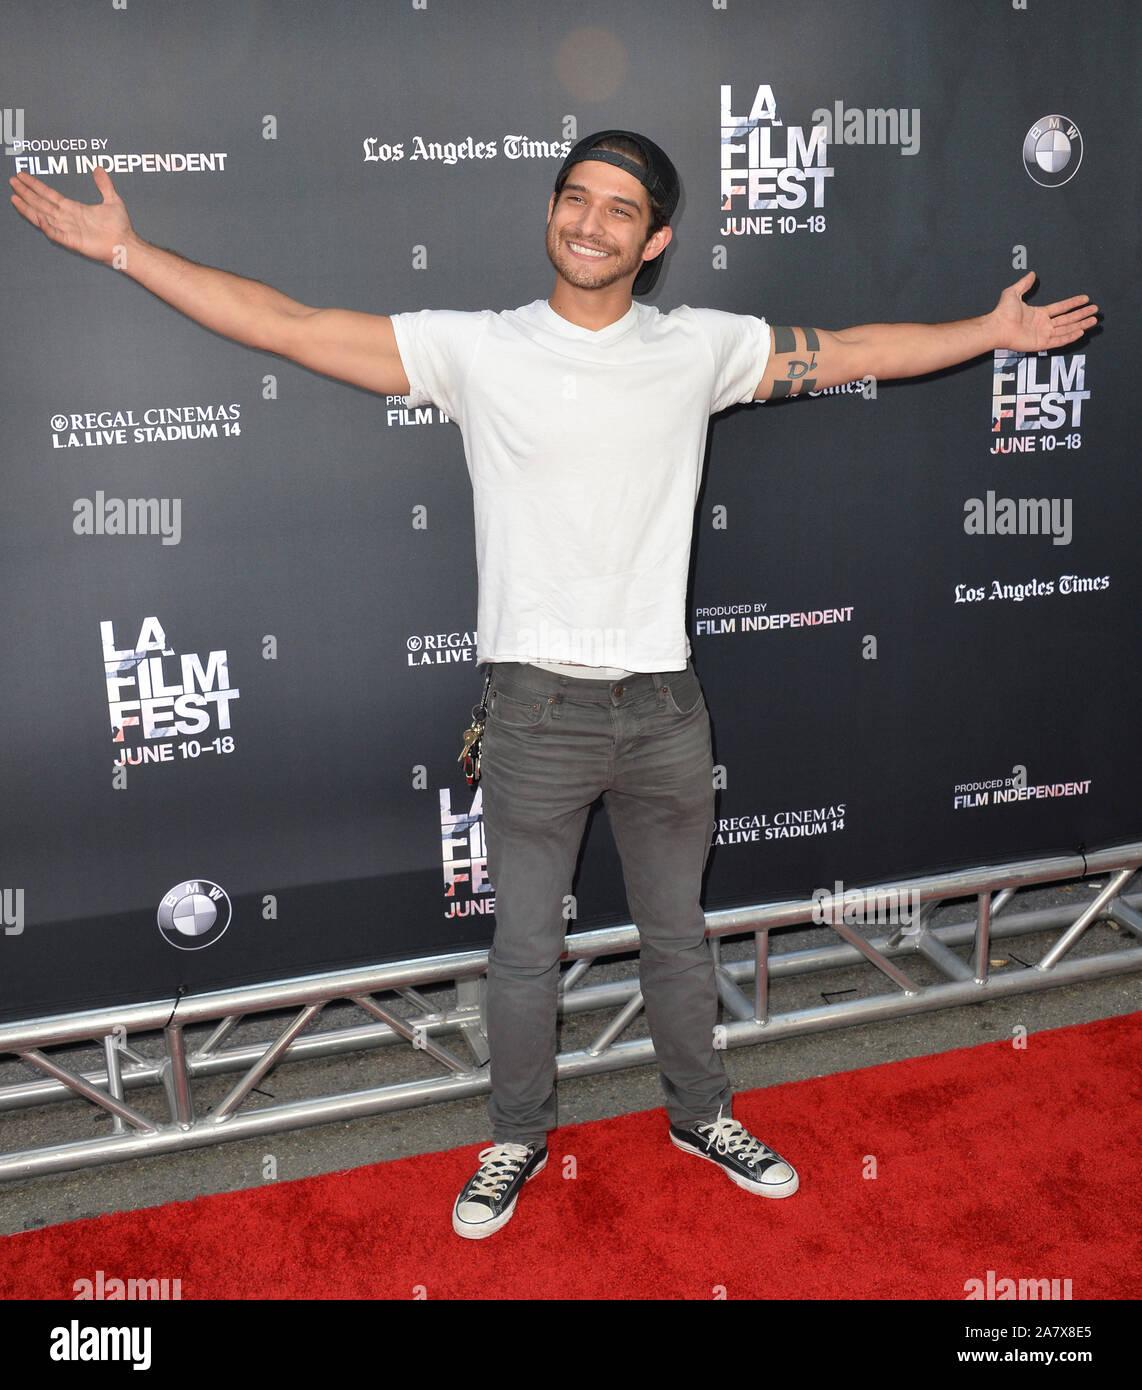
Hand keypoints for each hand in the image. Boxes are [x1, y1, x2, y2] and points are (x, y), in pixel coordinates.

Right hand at [9, 167, 134, 264]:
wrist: (126, 244)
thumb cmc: (119, 227)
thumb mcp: (112, 200)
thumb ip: (104, 184)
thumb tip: (98, 169)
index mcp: (73, 209)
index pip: (49, 194)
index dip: (36, 185)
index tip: (23, 176)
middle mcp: (67, 218)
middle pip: (41, 203)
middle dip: (26, 193)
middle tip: (12, 181)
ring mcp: (69, 230)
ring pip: (43, 217)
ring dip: (28, 208)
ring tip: (14, 198)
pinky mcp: (73, 242)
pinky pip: (56, 234)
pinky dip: (47, 227)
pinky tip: (39, 217)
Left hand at [990, 271, 1097, 352]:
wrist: (996, 326)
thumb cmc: (1002, 312)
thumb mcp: (1013, 293)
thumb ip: (1024, 284)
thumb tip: (1031, 274)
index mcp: (1039, 314)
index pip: (1061, 308)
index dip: (1073, 303)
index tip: (1085, 299)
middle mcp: (1043, 325)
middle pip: (1067, 319)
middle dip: (1082, 314)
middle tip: (1095, 310)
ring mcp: (1043, 335)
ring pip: (1066, 329)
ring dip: (1080, 325)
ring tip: (1093, 320)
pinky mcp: (1041, 344)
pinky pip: (1059, 341)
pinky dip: (1070, 337)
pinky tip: (1080, 332)